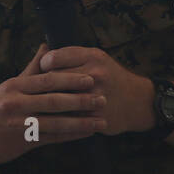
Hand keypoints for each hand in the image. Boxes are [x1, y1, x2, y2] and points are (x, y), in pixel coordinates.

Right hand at [0, 43, 104, 165]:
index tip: (91, 79)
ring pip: (55, 123)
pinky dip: (70, 136)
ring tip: (101, 121)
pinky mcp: (21, 143)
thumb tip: (47, 46)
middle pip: (54, 101)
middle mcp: (15, 104)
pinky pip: (52, 139)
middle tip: (103, 99)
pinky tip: (86, 133)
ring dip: (81, 122)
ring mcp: (18, 125)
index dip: (71, 79)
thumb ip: (32, 68)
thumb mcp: (10, 85)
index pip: (47, 80)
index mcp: (15, 86)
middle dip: (81, 100)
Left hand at [37, 45, 154, 135]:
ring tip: (40, 104)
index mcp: (92, 56)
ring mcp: (95, 96)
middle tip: (35, 90)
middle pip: (53, 78)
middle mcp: (94, 74)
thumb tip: (43, 54)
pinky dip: (57, 118)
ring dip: (46, 103)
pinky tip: (50, 118)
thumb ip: (72, 56)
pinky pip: (68, 117)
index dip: (44, 65)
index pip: (54, 58)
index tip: (42, 71)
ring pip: (59, 99)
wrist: (138, 102)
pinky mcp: (96, 115)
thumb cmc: (112, 78)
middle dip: (41, 86)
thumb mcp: (97, 59)